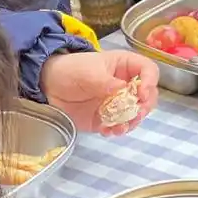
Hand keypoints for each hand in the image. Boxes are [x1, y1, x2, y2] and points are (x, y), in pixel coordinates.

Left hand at [40, 50, 159, 135]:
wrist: (48, 87)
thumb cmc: (71, 70)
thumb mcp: (88, 71)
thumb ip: (105, 81)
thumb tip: (122, 88)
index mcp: (125, 66)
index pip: (148, 70)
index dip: (150, 81)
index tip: (142, 94)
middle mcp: (126, 84)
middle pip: (148, 95)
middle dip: (145, 106)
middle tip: (136, 114)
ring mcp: (117, 103)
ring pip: (136, 113)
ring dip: (133, 121)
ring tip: (120, 127)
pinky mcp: (107, 118)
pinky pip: (119, 126)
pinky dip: (117, 130)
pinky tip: (108, 131)